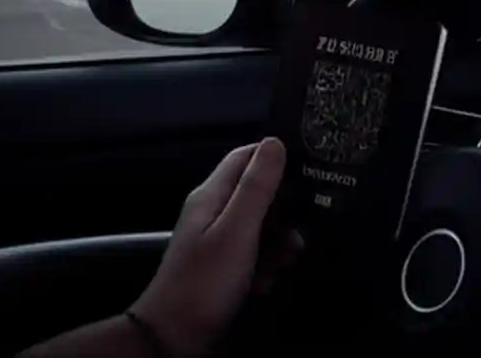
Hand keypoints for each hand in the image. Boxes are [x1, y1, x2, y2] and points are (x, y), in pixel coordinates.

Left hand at [131, 138, 302, 357]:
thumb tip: (275, 142)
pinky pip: (253, 252)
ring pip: (260, 225)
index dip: (276, 157)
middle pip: (257, 192)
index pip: (245, 156)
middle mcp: (212, 212)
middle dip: (285, 207)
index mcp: (211, 195)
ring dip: (279, 239)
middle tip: (303, 226)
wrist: (172, 337)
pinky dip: (266, 263)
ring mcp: (215, 239)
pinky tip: (269, 279)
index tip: (308, 169)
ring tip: (290, 257)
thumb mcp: (237, 231)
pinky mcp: (222, 265)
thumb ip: (257, 187)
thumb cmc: (205, 281)